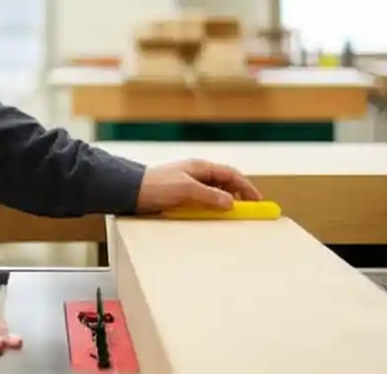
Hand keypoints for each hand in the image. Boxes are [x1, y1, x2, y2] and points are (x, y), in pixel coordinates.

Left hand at [135, 158, 262, 213]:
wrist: (129, 191)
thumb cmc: (155, 185)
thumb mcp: (187, 190)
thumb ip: (210, 196)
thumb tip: (231, 203)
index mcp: (200, 167)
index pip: (231, 175)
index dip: (247, 188)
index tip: (258, 202)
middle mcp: (196, 174)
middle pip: (225, 184)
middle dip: (238, 197)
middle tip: (247, 212)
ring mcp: (188, 185)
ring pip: (214, 194)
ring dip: (223, 204)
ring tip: (230, 217)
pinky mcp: (180, 197)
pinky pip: (202, 203)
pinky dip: (210, 210)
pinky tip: (210, 218)